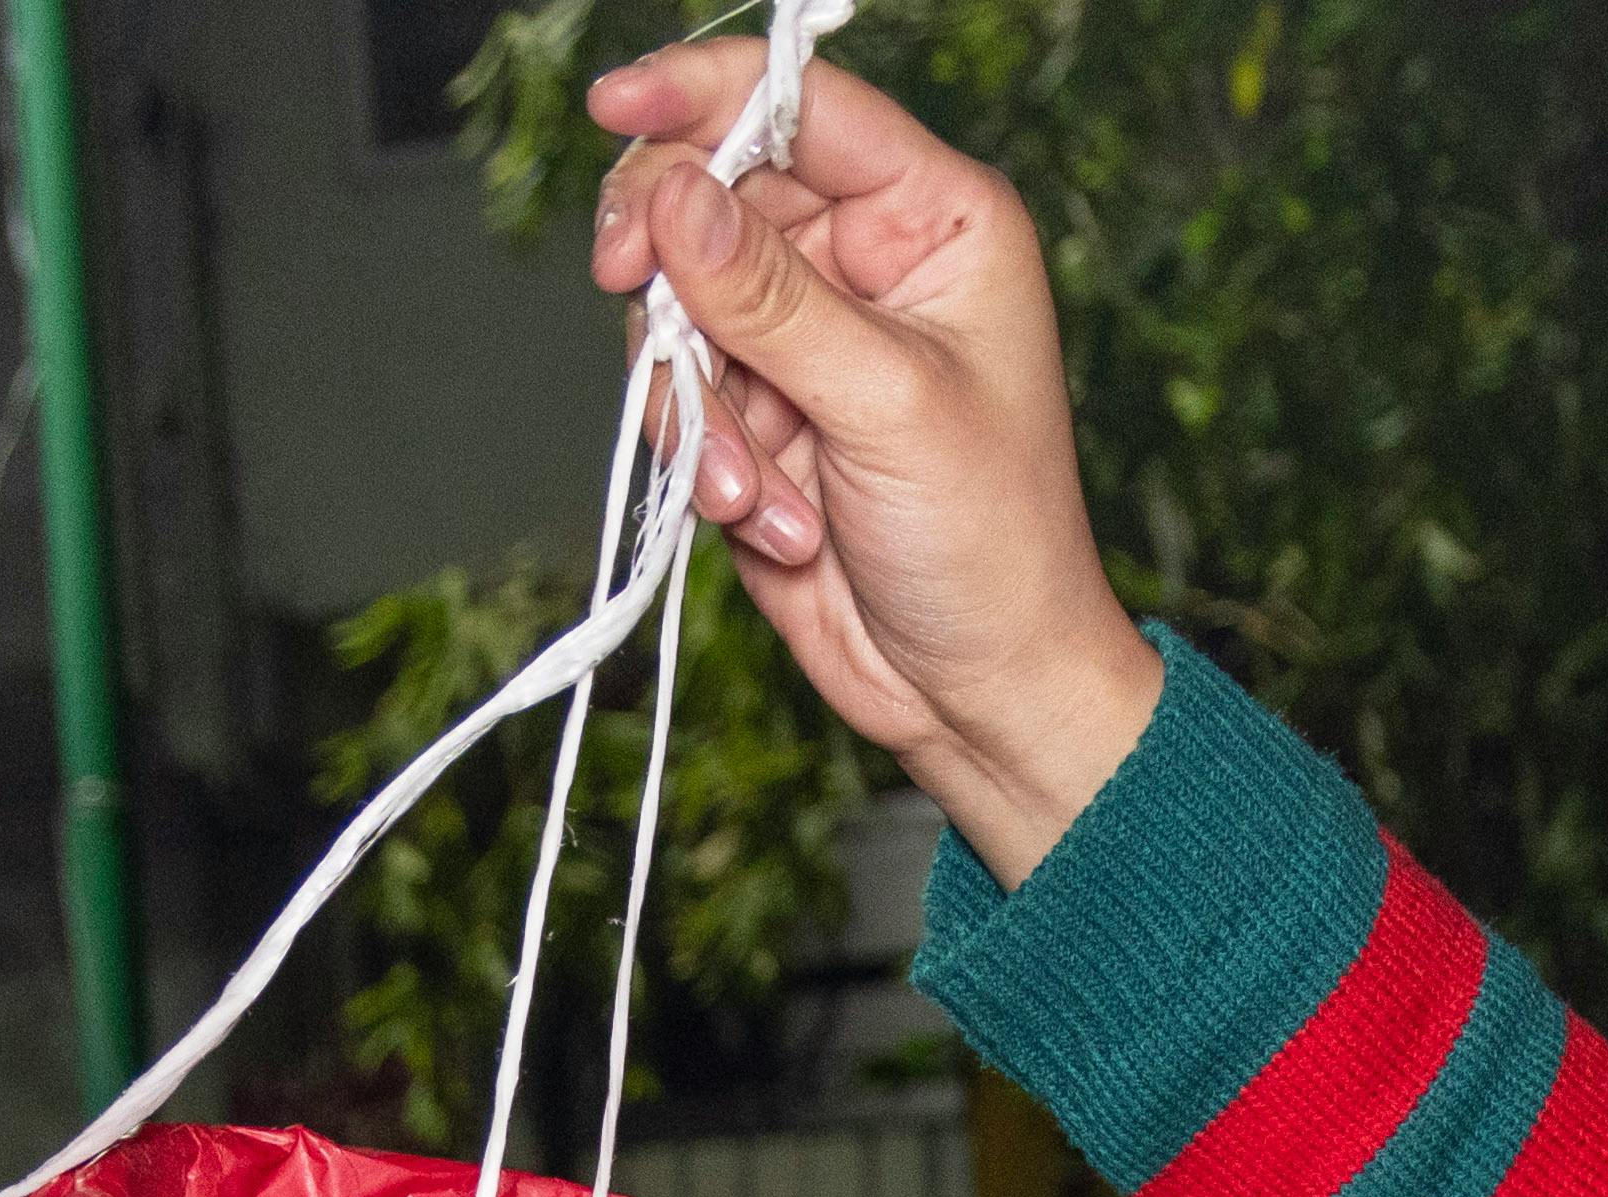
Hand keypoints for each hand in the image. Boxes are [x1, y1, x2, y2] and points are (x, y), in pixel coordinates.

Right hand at [584, 43, 1166, 880]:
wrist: (978, 691)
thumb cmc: (991, 545)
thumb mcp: (886, 405)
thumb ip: (770, 297)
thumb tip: (675, 194)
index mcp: (933, 221)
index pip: (803, 104)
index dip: (704, 93)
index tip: (616, 105)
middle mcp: (864, 263)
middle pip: (712, 194)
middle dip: (670, 268)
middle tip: (635, 300)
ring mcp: (805, 340)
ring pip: (677, 305)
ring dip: (698, 404)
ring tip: (759, 489)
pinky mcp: (760, 416)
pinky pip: (679, 396)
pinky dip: (704, 462)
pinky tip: (774, 522)